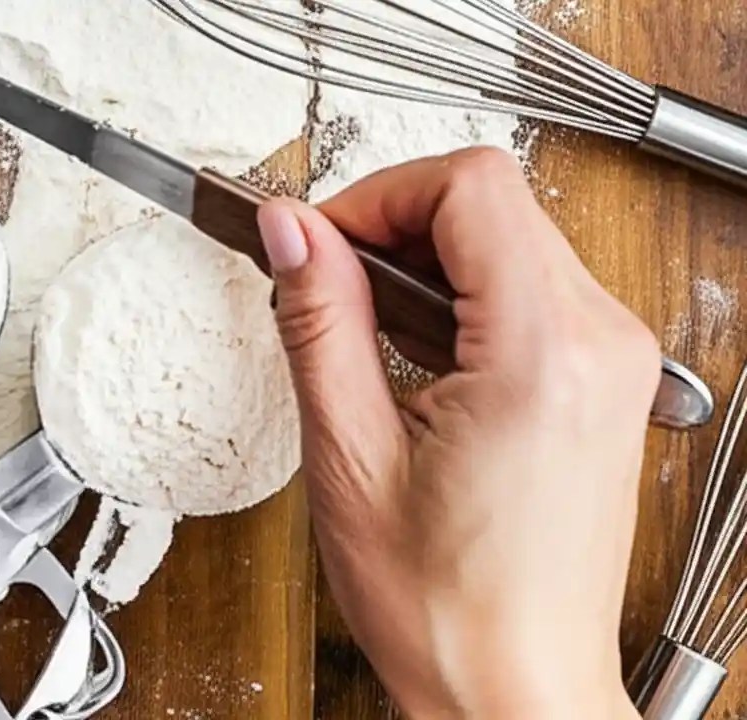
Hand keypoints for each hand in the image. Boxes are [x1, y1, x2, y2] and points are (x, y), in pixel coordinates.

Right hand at [258, 147, 653, 718]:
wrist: (514, 689)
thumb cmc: (445, 608)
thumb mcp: (351, 455)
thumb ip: (321, 320)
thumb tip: (289, 231)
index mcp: (542, 353)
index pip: (470, 186)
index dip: (376, 198)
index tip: (319, 245)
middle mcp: (602, 343)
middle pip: (492, 203)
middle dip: (394, 226)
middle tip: (328, 286)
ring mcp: (616, 362)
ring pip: (511, 239)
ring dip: (425, 265)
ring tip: (366, 338)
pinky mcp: (607, 382)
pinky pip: (532, 291)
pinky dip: (461, 301)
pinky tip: (414, 361)